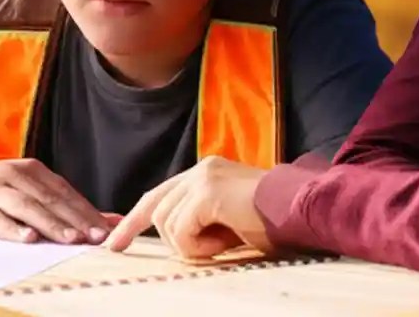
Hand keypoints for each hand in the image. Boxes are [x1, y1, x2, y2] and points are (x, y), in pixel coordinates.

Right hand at [0, 158, 111, 243]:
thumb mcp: (13, 188)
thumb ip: (47, 201)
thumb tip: (92, 217)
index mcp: (26, 170)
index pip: (63, 191)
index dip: (87, 209)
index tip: (109, 228)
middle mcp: (11, 175)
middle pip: (50, 198)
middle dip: (77, 219)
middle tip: (99, 236)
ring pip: (27, 208)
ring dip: (51, 223)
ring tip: (71, 239)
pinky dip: (12, 229)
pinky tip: (27, 238)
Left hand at [103, 156, 270, 258]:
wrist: (302, 212)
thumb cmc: (275, 224)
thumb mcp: (230, 222)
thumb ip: (201, 222)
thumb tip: (173, 241)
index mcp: (207, 173)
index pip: (161, 194)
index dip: (135, 218)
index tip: (115, 240)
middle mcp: (202, 170)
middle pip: (155, 205)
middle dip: (136, 229)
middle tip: (118, 248)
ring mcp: (203, 178)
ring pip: (167, 223)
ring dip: (190, 245)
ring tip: (222, 244)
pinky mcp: (207, 193)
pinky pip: (181, 232)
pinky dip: (198, 248)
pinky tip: (224, 243)